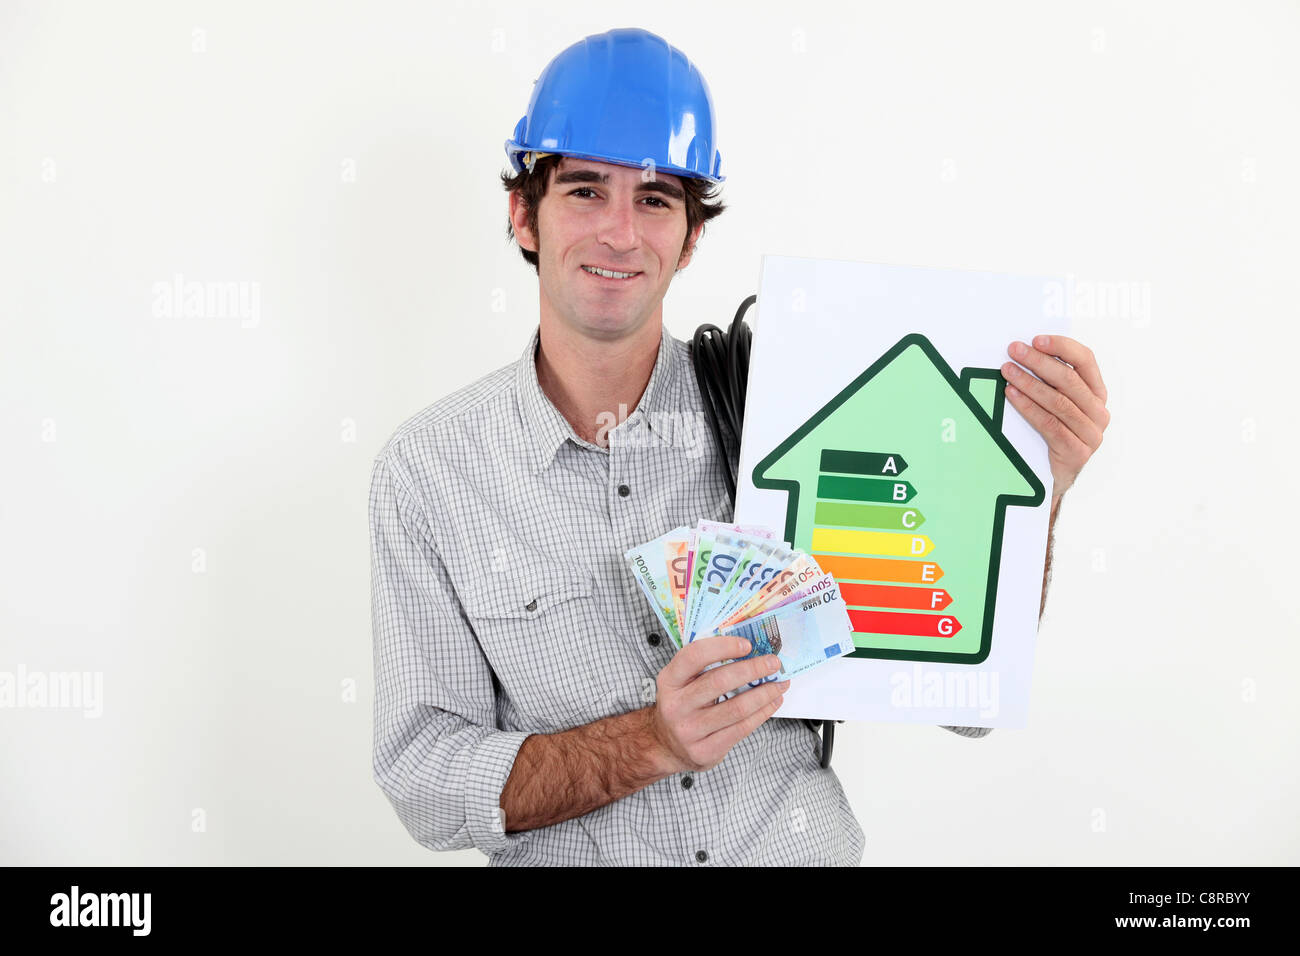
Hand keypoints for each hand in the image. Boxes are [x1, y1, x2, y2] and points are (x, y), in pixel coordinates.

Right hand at [649, 634, 788, 773]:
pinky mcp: (705, 750)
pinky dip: (762, 713)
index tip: (747, 645)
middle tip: (773, 663)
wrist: (666, 746)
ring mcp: (689, 730)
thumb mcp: (681, 682)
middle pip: (719, 681)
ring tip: (779, 684)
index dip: (723, 647)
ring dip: (764, 694)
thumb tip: (750, 651)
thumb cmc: (682, 705)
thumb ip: (705, 666)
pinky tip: (772, 703)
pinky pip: (741, 729)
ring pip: (736, 708)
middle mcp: (676, 705)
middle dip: (752, 669)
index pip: (694, 656)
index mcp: (669, 680)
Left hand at [1001, 335, 1109, 498]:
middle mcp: (1099, 413)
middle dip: (1038, 362)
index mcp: (1097, 395)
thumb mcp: (1056, 405)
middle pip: (1069, 380)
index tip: (1037, 339)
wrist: (1055, 479)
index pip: (1085, 361)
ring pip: (1058, 401)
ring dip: (1029, 383)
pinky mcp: (1076, 452)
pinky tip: (1011, 395)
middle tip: (1014, 350)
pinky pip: (1049, 424)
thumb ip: (1051, 383)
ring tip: (1007, 371)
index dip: (1062, 347)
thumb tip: (1025, 353)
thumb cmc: (1053, 435)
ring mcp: (1090, 434)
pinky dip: (1027, 407)